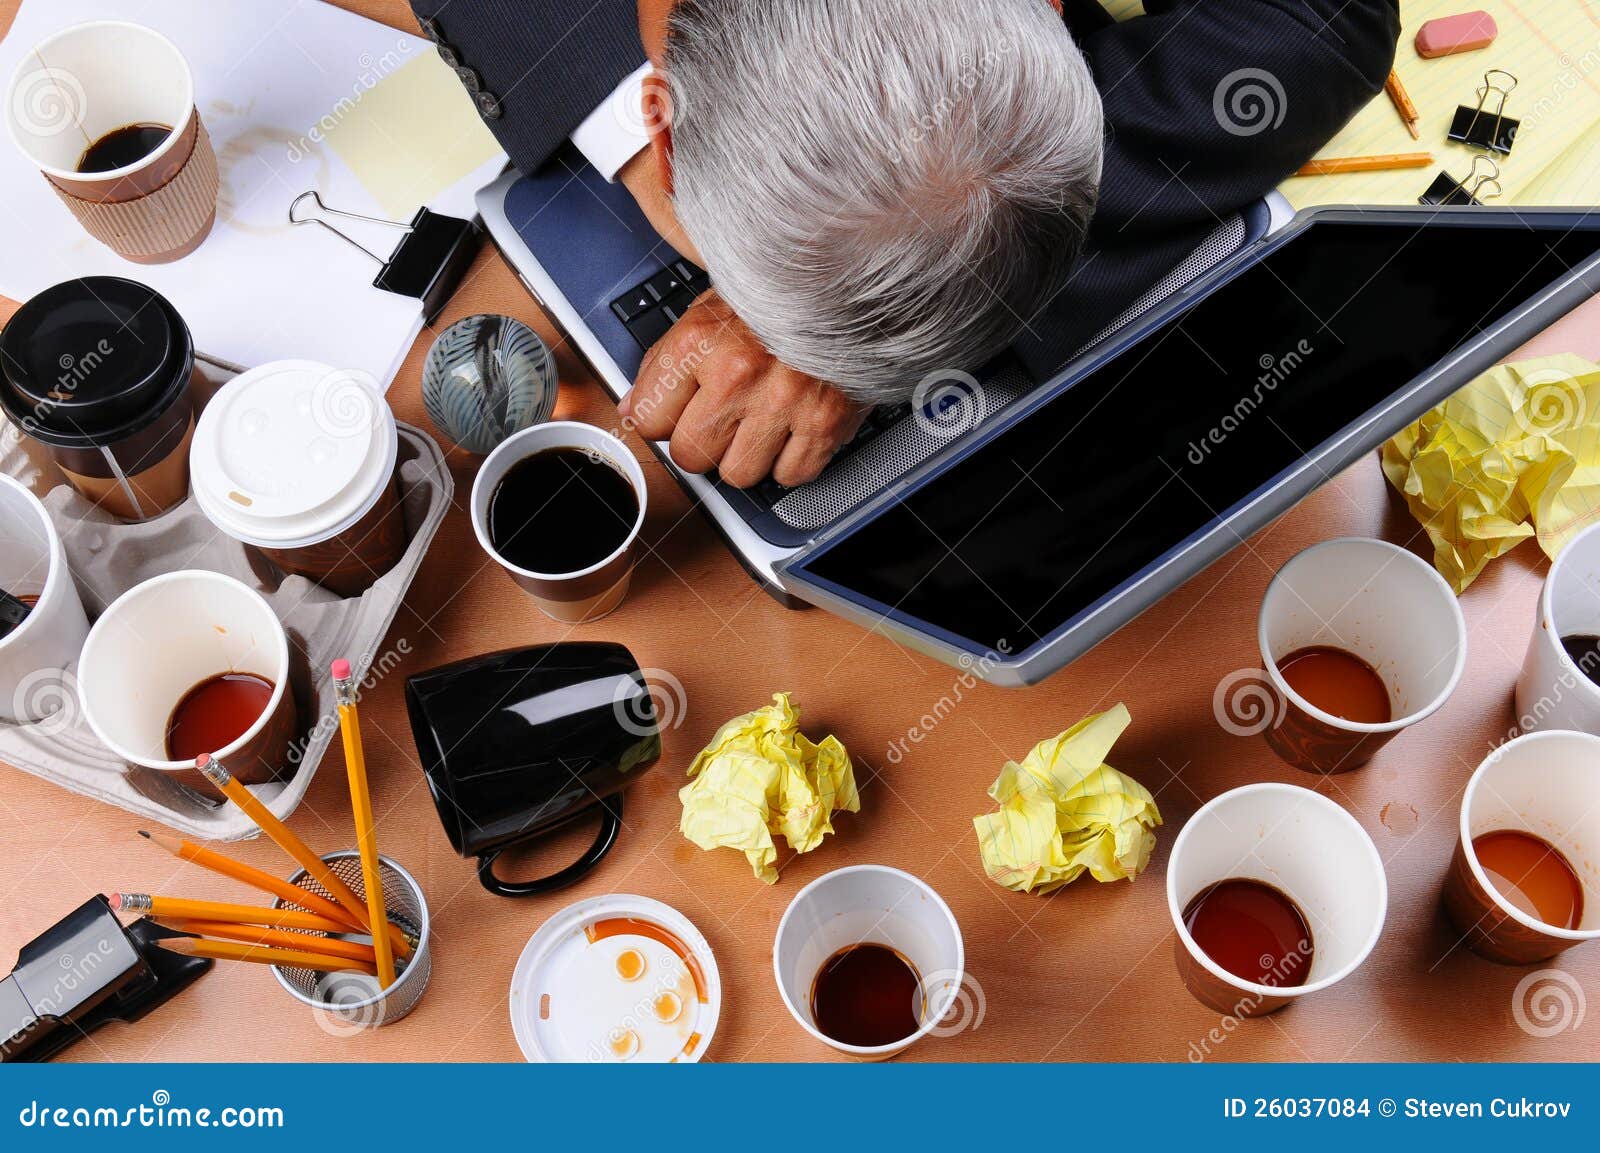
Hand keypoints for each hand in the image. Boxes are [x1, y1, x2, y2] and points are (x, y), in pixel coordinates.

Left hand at [618, 291, 867, 487]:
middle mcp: (738, 374)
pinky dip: (791, 462)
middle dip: (703, 443)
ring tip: (760, 422)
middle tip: (723, 418)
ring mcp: (783, 402)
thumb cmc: (775, 297)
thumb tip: (633, 408)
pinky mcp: (824, 423)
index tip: (675, 414)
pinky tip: (792, 431)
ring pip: (738, 475)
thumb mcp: (706, 312)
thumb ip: (663, 363)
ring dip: (747, 456)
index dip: (662, 419)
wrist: (848, 282)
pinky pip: (790, 476)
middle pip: (692, 456)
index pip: (649, 419)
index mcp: (699, 341)